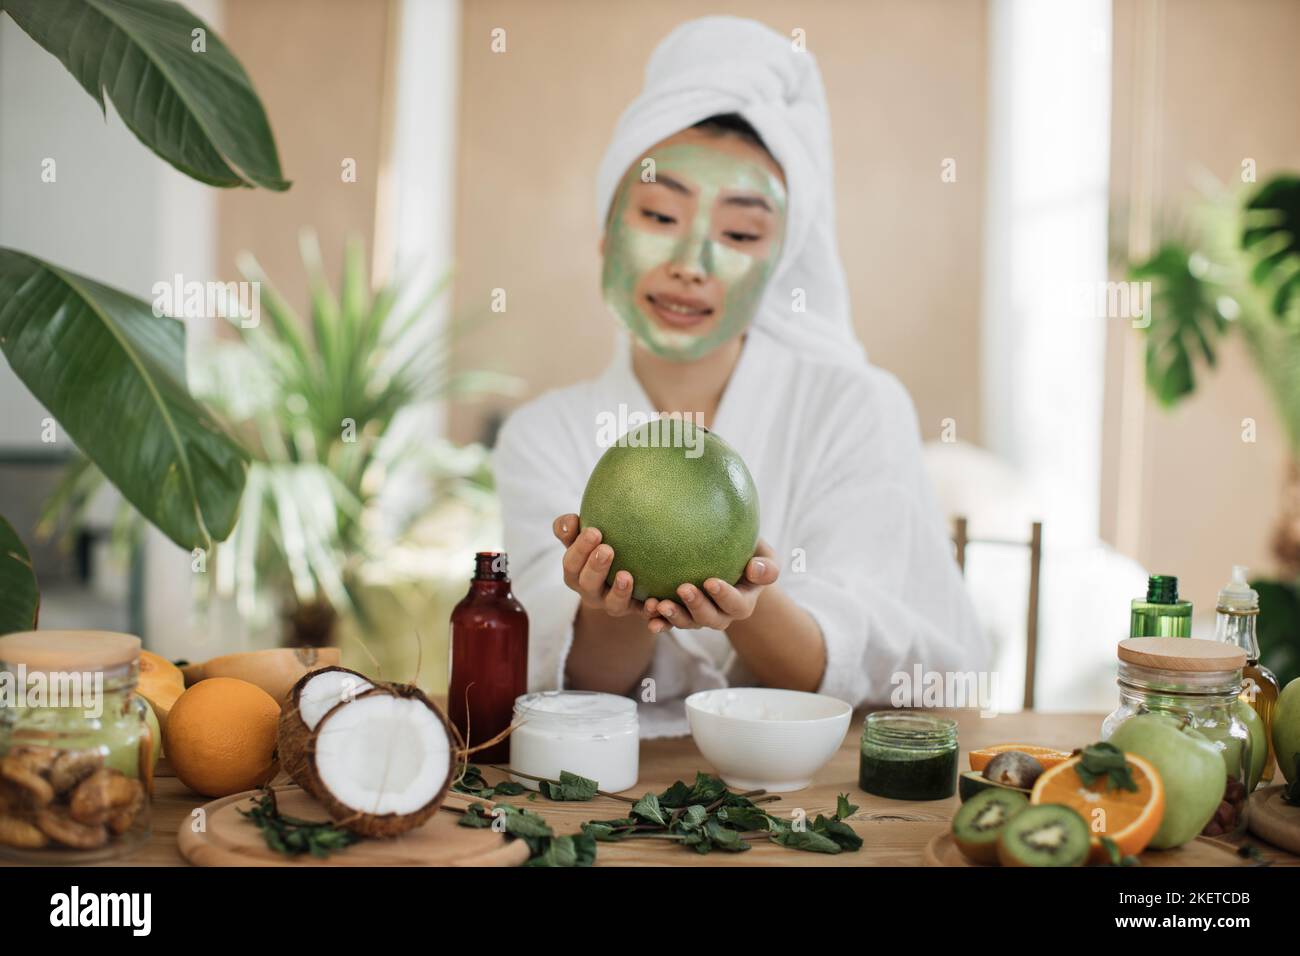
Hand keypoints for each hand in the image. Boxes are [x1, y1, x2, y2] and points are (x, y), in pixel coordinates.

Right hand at [553, 513, 648, 620]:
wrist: (626, 577)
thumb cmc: (599, 547)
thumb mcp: (582, 537)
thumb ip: (571, 527)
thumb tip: (570, 520)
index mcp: (576, 573)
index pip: (571, 563)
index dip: (580, 549)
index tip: (593, 531)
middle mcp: (592, 592)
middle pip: (588, 584)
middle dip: (596, 568)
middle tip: (606, 550)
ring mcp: (614, 604)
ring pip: (613, 604)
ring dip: (619, 592)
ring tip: (625, 576)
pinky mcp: (637, 610)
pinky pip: (643, 615)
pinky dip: (648, 611)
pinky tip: (655, 602)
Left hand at [644, 540, 778, 632]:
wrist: (730, 563)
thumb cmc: (750, 555)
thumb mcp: (764, 556)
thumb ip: (767, 565)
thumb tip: (755, 569)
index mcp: (742, 603)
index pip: (736, 604)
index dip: (724, 596)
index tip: (711, 581)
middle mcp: (722, 615)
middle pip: (710, 619)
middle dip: (696, 607)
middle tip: (683, 589)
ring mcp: (699, 617)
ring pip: (687, 623)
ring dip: (672, 617)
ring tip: (657, 604)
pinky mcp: (680, 615)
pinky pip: (668, 622)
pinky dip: (657, 620)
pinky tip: (646, 613)